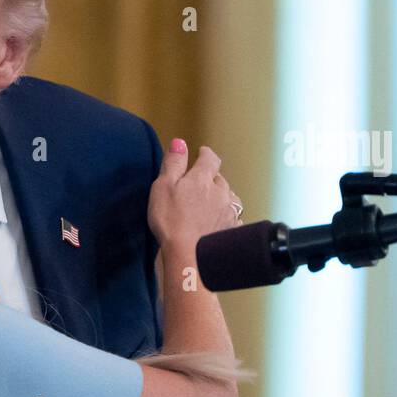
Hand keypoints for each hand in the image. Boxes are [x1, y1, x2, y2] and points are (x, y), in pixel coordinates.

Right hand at [147, 139, 241, 253]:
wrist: (189, 255)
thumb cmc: (171, 221)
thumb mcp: (163, 187)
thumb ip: (173, 163)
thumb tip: (179, 142)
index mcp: (202, 179)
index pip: (209, 159)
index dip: (205, 154)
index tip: (202, 153)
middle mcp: (221, 192)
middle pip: (220, 179)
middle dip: (211, 179)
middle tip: (199, 184)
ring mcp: (229, 212)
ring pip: (229, 198)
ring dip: (221, 198)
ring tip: (211, 204)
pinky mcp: (232, 230)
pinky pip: (233, 218)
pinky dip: (226, 217)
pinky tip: (218, 223)